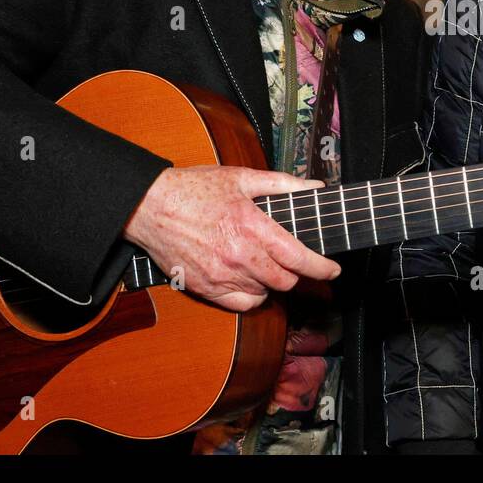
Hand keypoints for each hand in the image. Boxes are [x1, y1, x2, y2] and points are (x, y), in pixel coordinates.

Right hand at [123, 165, 336, 311]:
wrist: (150, 206)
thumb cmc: (195, 188)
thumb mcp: (242, 177)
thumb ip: (282, 184)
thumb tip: (314, 187)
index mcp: (252, 226)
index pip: (298, 258)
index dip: (322, 267)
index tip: (333, 270)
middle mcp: (238, 255)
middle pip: (285, 280)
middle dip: (296, 272)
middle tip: (292, 261)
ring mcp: (221, 275)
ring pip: (265, 293)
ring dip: (272, 282)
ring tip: (265, 263)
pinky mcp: (205, 288)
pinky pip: (241, 305)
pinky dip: (251, 296)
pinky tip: (249, 280)